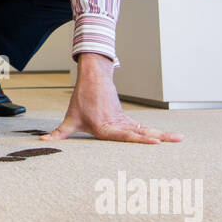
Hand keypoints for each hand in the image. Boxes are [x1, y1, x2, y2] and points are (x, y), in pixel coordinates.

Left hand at [41, 53, 182, 144]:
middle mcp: (119, 124)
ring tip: (179, 139)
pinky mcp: (128, 119)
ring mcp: (125, 121)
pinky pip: (144, 128)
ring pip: (146, 129)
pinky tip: (169, 139)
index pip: (125, 135)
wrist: (94, 78)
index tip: (155, 142)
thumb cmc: (82, 100)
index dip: (141, 139)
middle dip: (159, 138)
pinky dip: (156, 133)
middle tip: (175, 141)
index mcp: (106, 127)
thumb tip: (42, 142)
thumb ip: (59, 134)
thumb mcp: (70, 118)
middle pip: (141, 132)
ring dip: (163, 134)